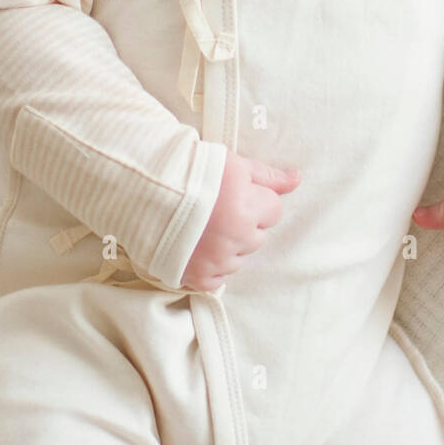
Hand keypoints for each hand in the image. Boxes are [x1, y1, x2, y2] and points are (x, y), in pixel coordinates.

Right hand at [182, 149, 299, 292]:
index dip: (256, 199)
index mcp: (248, 208)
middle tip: (218, 209)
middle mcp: (236, 238)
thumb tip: (297, 179)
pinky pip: (217, 280)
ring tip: (205, 226)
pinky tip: (199, 248)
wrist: (145, 189)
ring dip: (229, 246)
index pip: (273, 210)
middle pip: (258, 236)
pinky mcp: (196, 276)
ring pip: (240, 258)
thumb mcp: (233, 164)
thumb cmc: (191, 170)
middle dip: (244, 224)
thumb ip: (268, 176)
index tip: (235, 194)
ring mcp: (216, 260)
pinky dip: (211, 267)